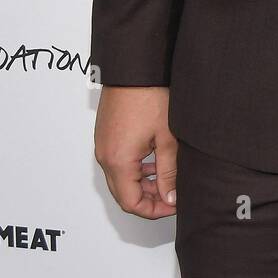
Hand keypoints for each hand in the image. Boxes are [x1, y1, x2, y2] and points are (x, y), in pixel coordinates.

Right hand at [94, 85, 177, 218]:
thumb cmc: (150, 96)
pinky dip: (135, 168)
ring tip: (168, 178)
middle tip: (173, 194)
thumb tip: (171, 196)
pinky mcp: (106, 135)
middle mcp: (105, 156)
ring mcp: (103, 145)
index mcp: (118, 161)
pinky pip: (118, 162)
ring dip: (142, 183)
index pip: (131, 203)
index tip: (173, 205)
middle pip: (124, 193)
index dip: (154, 210)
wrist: (135, 68)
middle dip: (149, 199)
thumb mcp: (167, 138)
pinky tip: (154, 160)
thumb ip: (169, 171)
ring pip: (120, 178)